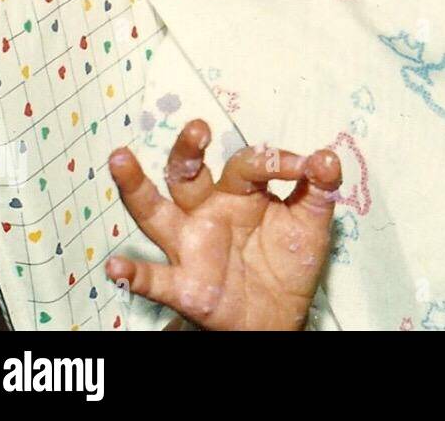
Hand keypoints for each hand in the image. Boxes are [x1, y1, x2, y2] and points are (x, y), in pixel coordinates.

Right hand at [105, 119, 341, 329]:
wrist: (284, 316)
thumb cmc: (290, 260)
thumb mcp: (312, 222)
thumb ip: (320, 189)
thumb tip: (327, 156)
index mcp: (241, 192)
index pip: (248, 165)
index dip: (273, 161)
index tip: (304, 166)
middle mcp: (208, 211)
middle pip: (189, 175)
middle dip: (189, 151)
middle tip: (197, 129)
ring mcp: (190, 246)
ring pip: (155, 212)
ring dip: (136, 187)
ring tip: (122, 160)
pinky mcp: (184, 285)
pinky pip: (154, 280)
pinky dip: (134, 275)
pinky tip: (117, 268)